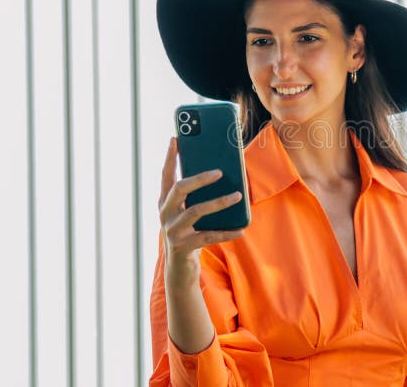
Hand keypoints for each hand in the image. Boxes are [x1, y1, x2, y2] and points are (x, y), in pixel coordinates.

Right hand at [158, 136, 242, 287]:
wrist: (180, 267)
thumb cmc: (190, 230)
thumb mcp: (189, 210)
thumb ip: (198, 194)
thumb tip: (224, 172)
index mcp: (166, 201)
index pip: (166, 175)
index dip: (170, 157)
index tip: (176, 138)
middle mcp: (165, 214)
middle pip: (179, 189)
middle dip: (199, 178)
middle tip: (220, 172)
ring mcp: (173, 230)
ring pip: (196, 211)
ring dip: (219, 202)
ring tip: (238, 195)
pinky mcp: (184, 246)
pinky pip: (208, 236)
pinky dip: (226, 232)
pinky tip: (241, 229)